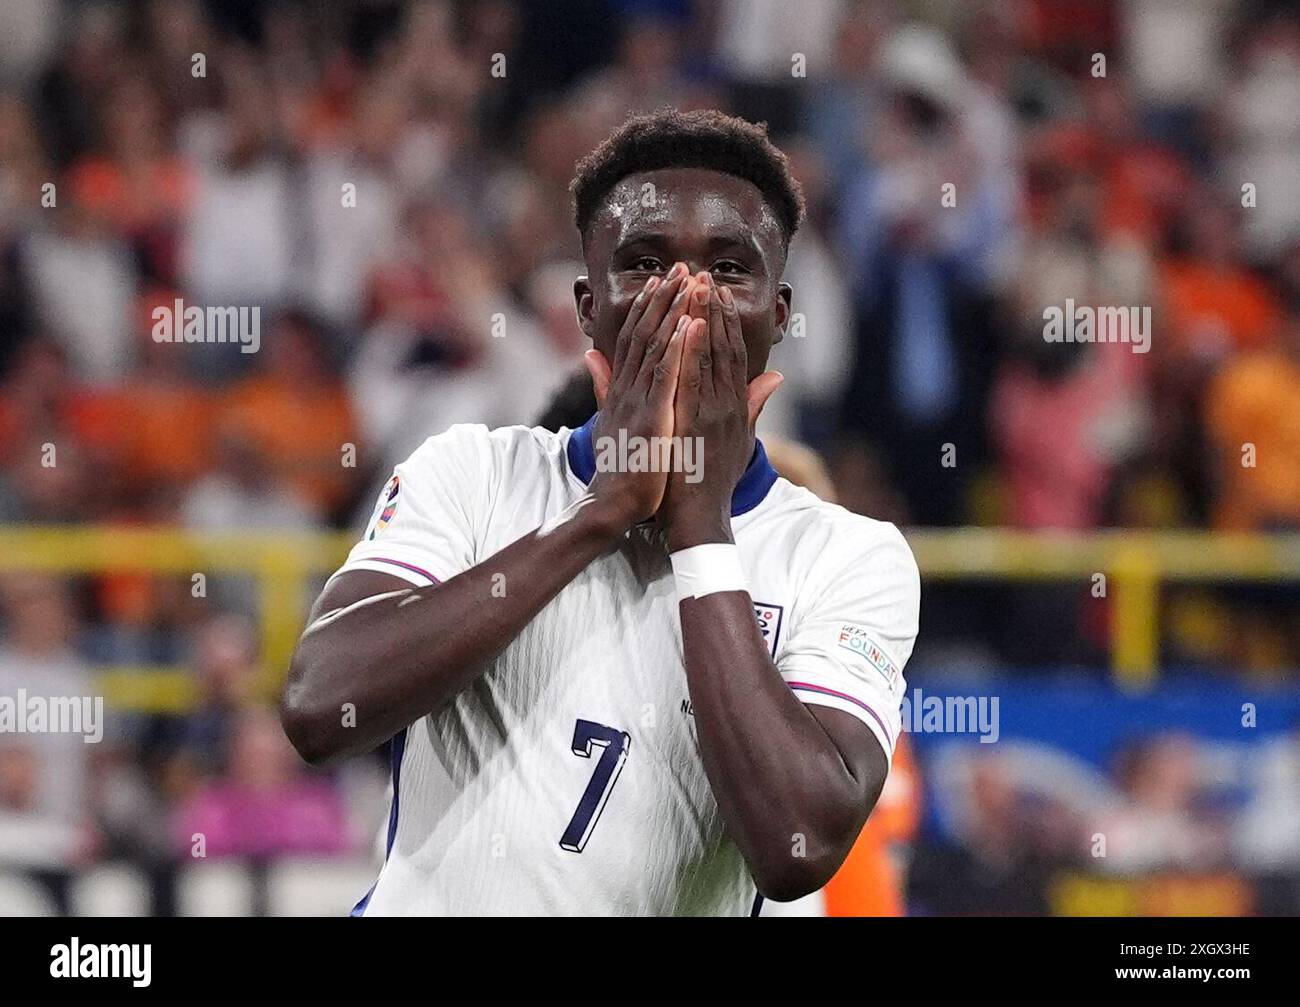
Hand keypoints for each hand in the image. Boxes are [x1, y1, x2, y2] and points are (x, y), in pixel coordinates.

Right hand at [582, 262, 693, 526]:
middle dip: (663, 297)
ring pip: (658, 347)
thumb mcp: (610, 420)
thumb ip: (604, 385)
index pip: (634, 339)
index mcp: (622, 390)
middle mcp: (628, 390)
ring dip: (673, 312)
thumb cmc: (618, 469)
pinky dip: (678, 349)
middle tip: (680, 266)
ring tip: (689, 282)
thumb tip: (589, 355)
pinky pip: (667, 377)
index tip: (662, 280)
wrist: (613, 505)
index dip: (648, 307)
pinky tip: (689, 324)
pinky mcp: (653, 418)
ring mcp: (639, 402)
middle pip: (645, 333)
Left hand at [659, 274, 782, 550]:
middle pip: (723, 349)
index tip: (717, 293)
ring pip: (710, 358)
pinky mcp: (697, 424)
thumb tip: (776, 377)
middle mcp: (728, 406)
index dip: (726, 323)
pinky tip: (687, 325)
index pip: (732, 356)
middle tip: (705, 276)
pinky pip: (693, 380)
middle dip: (714, 311)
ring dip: (704, 320)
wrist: (701, 520)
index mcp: (735, 408)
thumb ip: (755, 406)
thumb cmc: (711, 482)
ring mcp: (713, 414)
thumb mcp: (739, 440)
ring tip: (697, 287)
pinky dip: (692, 352)